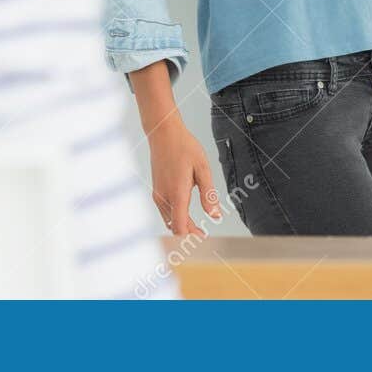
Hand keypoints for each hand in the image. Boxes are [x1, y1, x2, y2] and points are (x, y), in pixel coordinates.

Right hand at [146, 117, 221, 237]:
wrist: (163, 133)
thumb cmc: (184, 147)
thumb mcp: (203, 169)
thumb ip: (209, 195)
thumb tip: (216, 216)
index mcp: (177, 193)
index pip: (180, 227)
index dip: (191, 237)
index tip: (203, 238)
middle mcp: (164, 197)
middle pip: (175, 226)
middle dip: (188, 234)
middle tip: (203, 235)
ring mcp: (157, 194)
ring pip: (168, 220)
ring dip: (181, 226)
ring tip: (197, 228)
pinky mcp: (156, 190)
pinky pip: (165, 211)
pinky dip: (175, 217)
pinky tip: (185, 213)